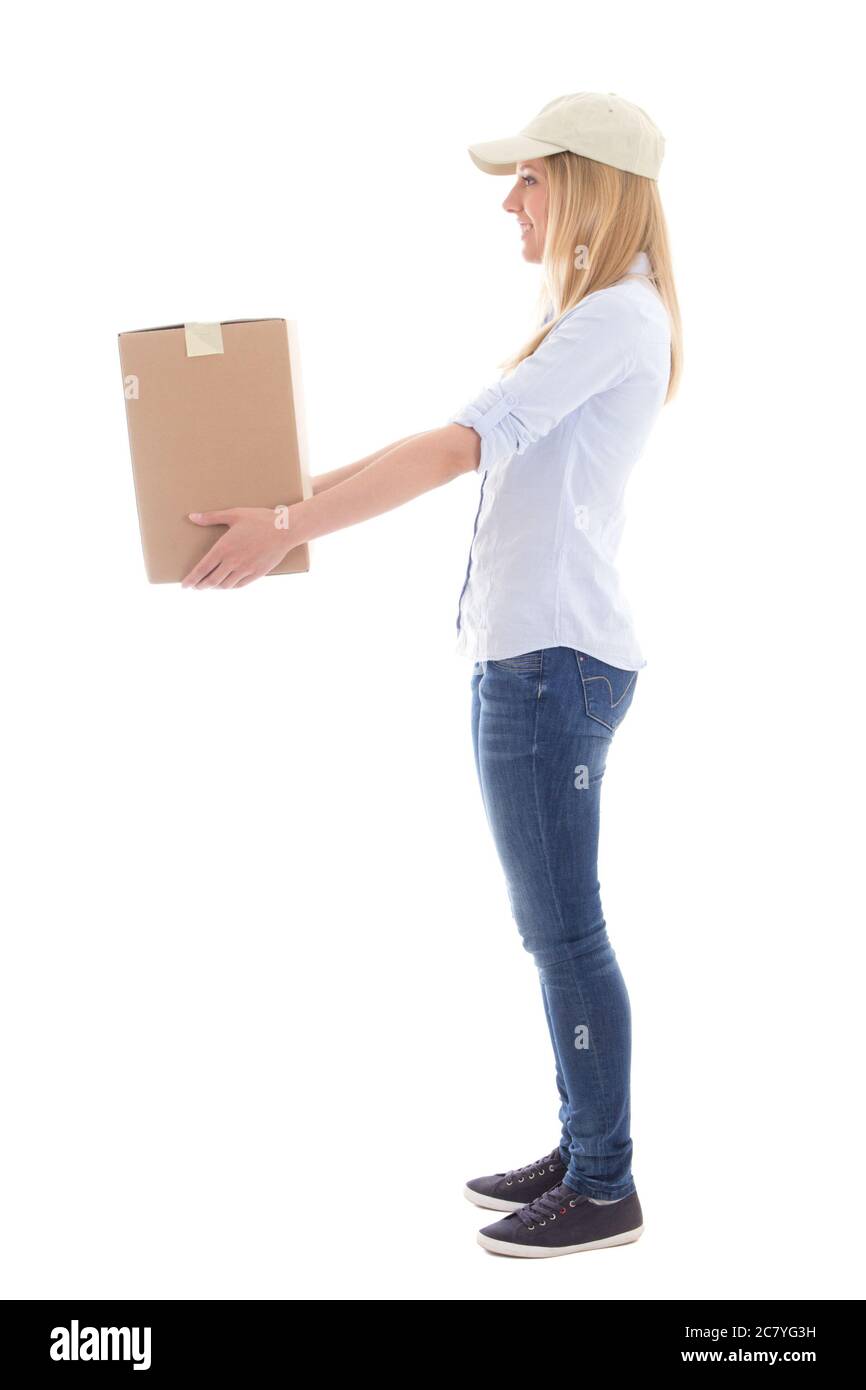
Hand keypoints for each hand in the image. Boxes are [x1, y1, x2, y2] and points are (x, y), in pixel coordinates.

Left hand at [181, 506, 297, 587]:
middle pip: (211, 580)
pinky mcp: (257, 573)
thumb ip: (211, 518)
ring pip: (225, 585)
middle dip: (201, 585)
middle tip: (196, 585)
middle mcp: (232, 562)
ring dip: (215, 587)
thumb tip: (192, 517)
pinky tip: (227, 584)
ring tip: (211, 585)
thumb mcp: (234, 514)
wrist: (284, 529)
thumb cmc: (259, 519)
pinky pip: (239, 585)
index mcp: (224, 548)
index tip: (184, 585)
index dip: (191, 579)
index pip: (202, 569)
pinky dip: (230, 587)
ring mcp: (245, 569)